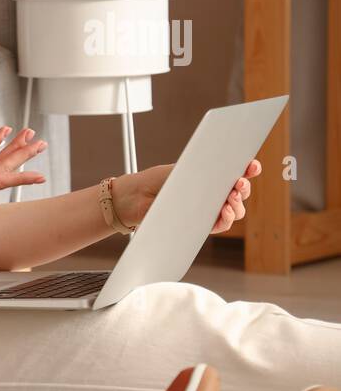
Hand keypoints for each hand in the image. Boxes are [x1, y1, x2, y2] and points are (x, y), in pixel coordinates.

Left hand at [113, 159, 261, 232]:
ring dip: (238, 203)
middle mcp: (214, 193)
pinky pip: (221, 224)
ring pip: (236, 210)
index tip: (252, 165)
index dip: (249, 169)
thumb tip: (224, 168)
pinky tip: (225, 211)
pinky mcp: (201, 225)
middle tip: (239, 182)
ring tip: (230, 197)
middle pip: (240, 192)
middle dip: (244, 187)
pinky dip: (227, 218)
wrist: (138, 197)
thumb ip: (203, 168)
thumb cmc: (157, 180)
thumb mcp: (182, 168)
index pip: (238, 172)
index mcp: (213, 176)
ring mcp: (209, 210)